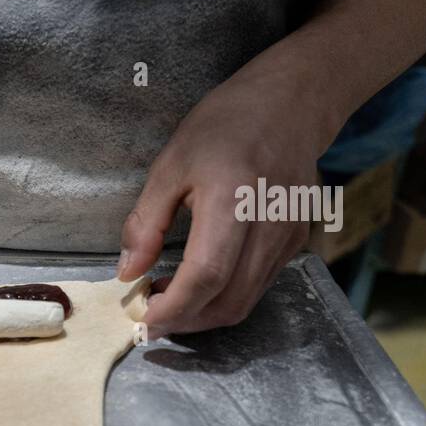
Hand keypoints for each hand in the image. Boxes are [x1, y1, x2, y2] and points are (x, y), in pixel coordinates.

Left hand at [117, 66, 330, 336]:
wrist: (291, 104)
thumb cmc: (225, 126)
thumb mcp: (170, 165)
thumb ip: (146, 223)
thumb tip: (128, 273)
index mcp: (234, 201)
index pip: (206, 276)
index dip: (173, 307)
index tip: (143, 316)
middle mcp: (270, 226)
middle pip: (228, 301)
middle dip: (185, 321)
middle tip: (149, 316)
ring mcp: (289, 237)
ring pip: (245, 302)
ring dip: (203, 315)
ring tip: (169, 299)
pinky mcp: (297, 242)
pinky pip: (258, 287)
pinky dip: (223, 297)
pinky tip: (198, 284)